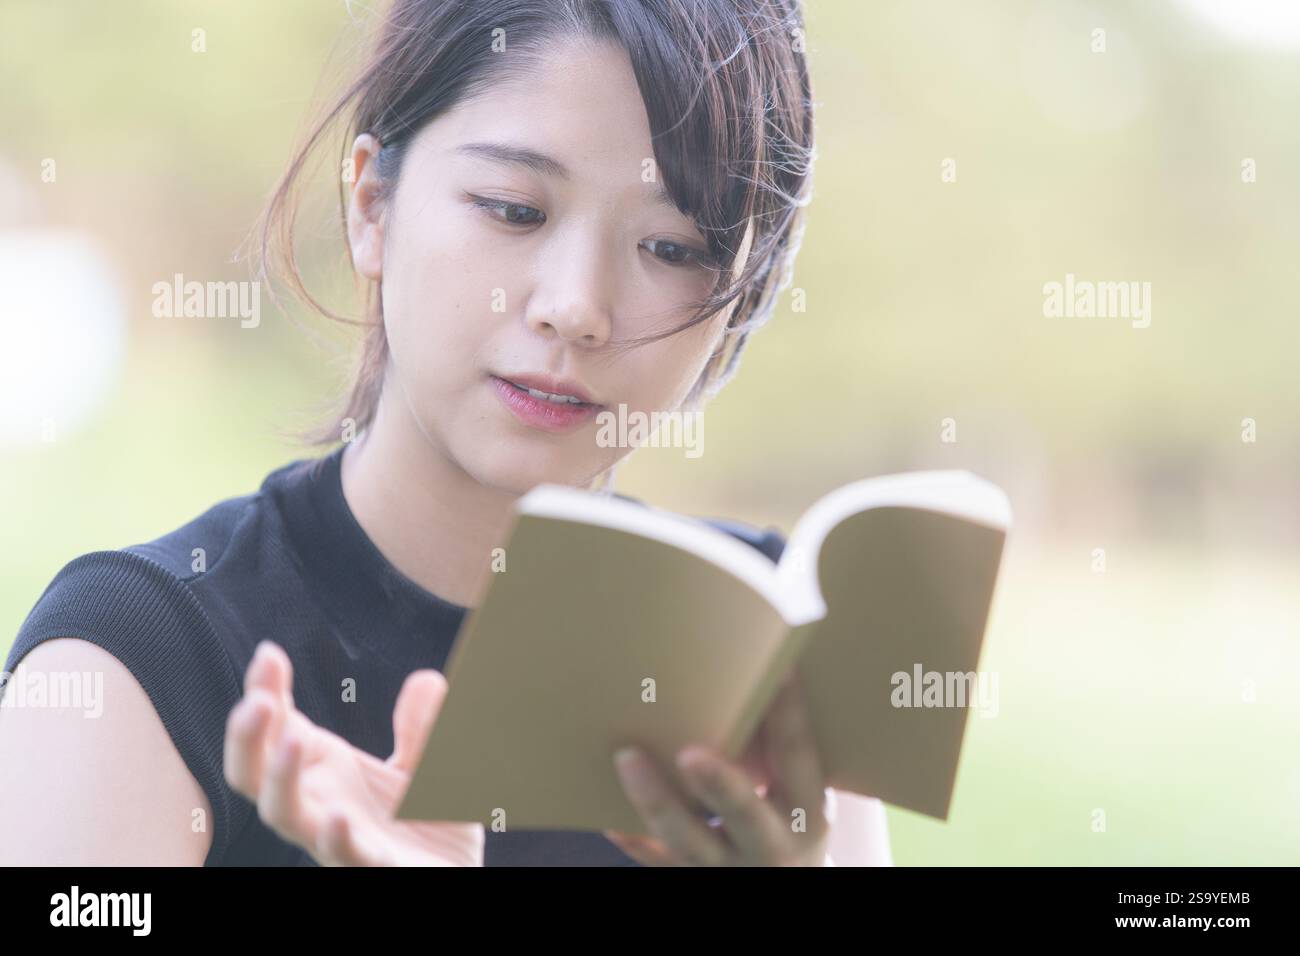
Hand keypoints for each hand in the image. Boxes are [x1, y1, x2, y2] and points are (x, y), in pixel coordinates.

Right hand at [223, 640, 484, 865]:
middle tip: (258, 700)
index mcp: (325, 769)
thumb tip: (425, 679)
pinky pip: (341, 855)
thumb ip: (425, 725)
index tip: (268, 654)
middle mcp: (318, 802)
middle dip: (246, 737)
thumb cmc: (429, 819)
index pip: (278, 725)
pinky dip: (335, 837)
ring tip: (296, 737)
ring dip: (281, 776)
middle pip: (254, 772)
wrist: (457, 875)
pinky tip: (337, 815)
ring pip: (283, 813)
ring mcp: (336, 837)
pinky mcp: (369, 866)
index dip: (265, 691)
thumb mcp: (431, 760)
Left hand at [604, 673, 832, 865]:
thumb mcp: (797, 794)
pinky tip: (609, 816)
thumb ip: (775, 748)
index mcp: (807, 810)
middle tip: (690, 753)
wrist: (782, 884)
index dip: (790, 711)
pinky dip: (633, 840)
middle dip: (719, 784)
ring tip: (628, 757)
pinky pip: (657, 863)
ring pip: (689, 840)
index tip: (781, 668)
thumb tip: (747, 668)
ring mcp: (730, 868)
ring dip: (656, 800)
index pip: (798, 754)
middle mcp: (772, 845)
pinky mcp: (694, 880)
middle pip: (744, 812)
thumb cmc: (785, 819)